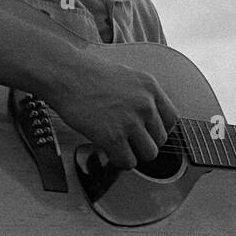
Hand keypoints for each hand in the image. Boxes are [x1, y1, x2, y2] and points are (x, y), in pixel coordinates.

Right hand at [47, 48, 179, 168]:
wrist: (64, 74)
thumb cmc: (86, 72)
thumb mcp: (125, 75)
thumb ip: (140, 95)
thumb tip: (144, 118)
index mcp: (150, 87)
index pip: (172, 119)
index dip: (157, 129)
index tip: (145, 132)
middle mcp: (145, 104)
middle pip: (160, 139)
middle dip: (143, 142)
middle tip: (126, 140)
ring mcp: (130, 122)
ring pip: (148, 154)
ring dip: (133, 153)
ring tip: (117, 147)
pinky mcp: (113, 137)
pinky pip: (128, 162)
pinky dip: (118, 161)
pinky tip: (107, 151)